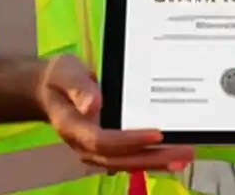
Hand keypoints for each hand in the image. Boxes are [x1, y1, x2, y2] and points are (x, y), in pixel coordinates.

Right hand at [35, 54, 193, 172]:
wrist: (50, 89)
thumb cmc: (59, 78)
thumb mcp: (66, 72)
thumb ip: (78, 87)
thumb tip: (93, 104)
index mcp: (73, 127)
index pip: (103, 141)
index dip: (130, 141)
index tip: (157, 134)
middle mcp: (85, 144)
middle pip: (120, 159)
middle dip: (152, 158)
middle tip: (183, 152)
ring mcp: (96, 149)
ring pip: (127, 162)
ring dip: (156, 162)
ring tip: (184, 156)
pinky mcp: (107, 147)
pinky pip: (129, 157)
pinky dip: (150, 158)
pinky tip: (171, 155)